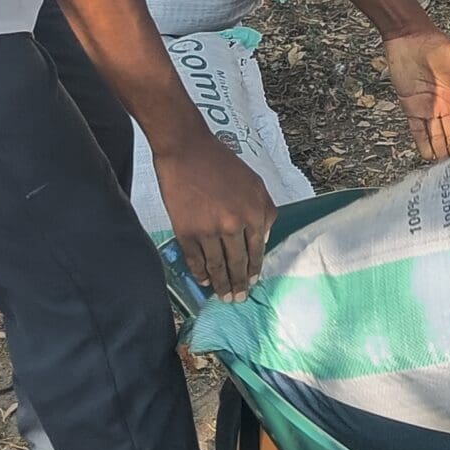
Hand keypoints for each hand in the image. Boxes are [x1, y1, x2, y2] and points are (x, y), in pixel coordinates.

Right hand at [156, 135, 276, 301]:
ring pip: (216, 266)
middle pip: (237, 263)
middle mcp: (233, 225)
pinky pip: (194, 260)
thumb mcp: (255, 183)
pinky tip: (203, 281)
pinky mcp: (185, 231)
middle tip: (239, 299)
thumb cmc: (222, 164)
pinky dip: (199, 273)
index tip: (252, 282)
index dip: (254, 269)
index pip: (256, 250)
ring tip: (222, 297)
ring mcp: (208, 230)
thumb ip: (264, 211)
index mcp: (254, 213)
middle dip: (238, 284)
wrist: (187, 150)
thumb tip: (263, 238)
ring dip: (220, 284)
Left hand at [386, 27, 449, 160]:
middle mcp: (446, 107)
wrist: (410, 39)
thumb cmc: (440, 47)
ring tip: (446, 169)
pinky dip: (423, 144)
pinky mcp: (411, 108)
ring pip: (437, 137)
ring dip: (442, 152)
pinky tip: (428, 157)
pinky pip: (418, 131)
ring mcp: (429, 109)